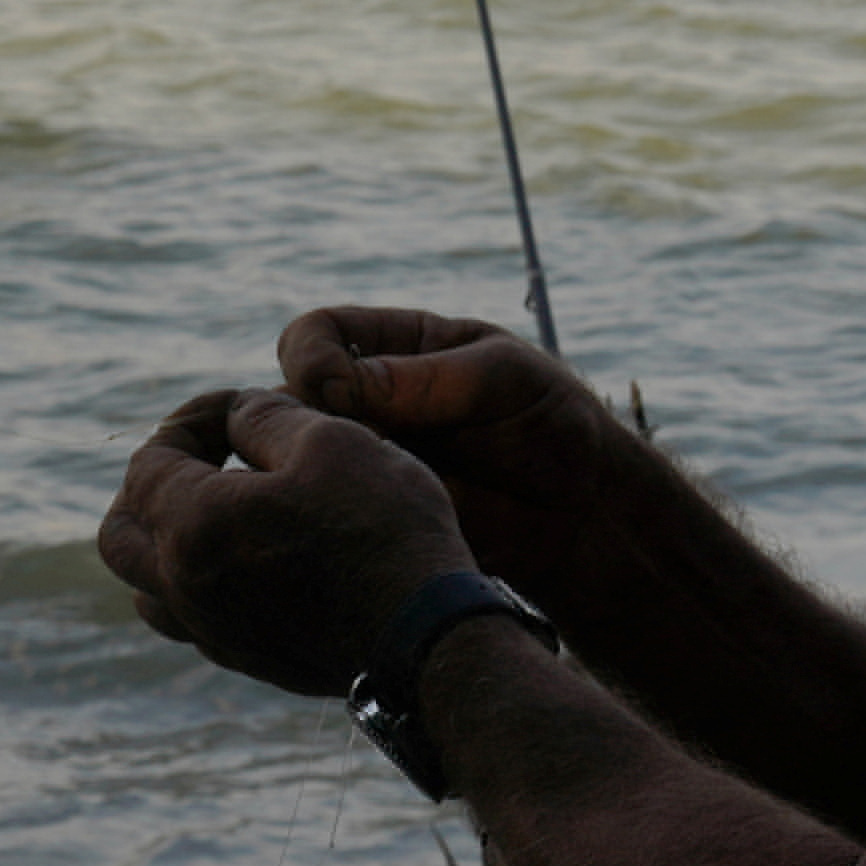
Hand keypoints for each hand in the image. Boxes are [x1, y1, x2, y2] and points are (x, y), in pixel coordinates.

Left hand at [94, 386, 472, 700]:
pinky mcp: (247, 660)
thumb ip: (263, 416)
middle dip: (150, 485)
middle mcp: (183, 587)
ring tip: (221, 511)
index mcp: (192, 524)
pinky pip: (191, 620)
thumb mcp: (331, 439)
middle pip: (121, 532)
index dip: (188, 421)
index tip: (233, 408)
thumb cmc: (384, 531)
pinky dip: (199, 583)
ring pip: (147, 587)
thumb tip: (234, 414)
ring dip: (166, 543)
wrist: (429, 638)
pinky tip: (252, 559)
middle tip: (206, 460)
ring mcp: (212, 632)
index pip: (148, 460)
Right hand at [276, 307, 651, 579]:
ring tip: (371, 495)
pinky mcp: (365, 519)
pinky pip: (321, 519)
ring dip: (313, 478)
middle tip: (355, 455)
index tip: (335, 388)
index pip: (313, 336)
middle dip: (305, 427)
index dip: (309, 358)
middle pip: (285, 402)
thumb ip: (421, 379)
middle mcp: (361, 404)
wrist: (580, 512)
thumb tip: (332, 383)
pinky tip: (372, 529)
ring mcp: (359, 463)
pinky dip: (330, 522)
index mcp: (390, 349)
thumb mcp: (500, 380)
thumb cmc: (552, 425)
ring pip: (290, 466)